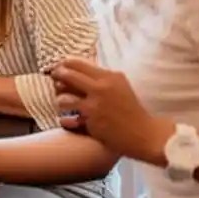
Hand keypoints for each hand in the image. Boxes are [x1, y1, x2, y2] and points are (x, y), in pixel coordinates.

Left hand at [51, 57, 169, 162]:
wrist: (145, 134)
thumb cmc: (131, 110)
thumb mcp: (120, 86)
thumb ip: (100, 78)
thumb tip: (74, 69)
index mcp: (110, 76)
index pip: (77, 63)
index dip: (63, 65)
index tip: (58, 68)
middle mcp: (101, 87)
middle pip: (66, 75)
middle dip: (56, 77)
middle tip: (54, 81)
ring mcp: (95, 105)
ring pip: (62, 98)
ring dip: (61, 101)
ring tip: (65, 104)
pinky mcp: (91, 121)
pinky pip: (66, 118)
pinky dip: (65, 120)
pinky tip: (69, 120)